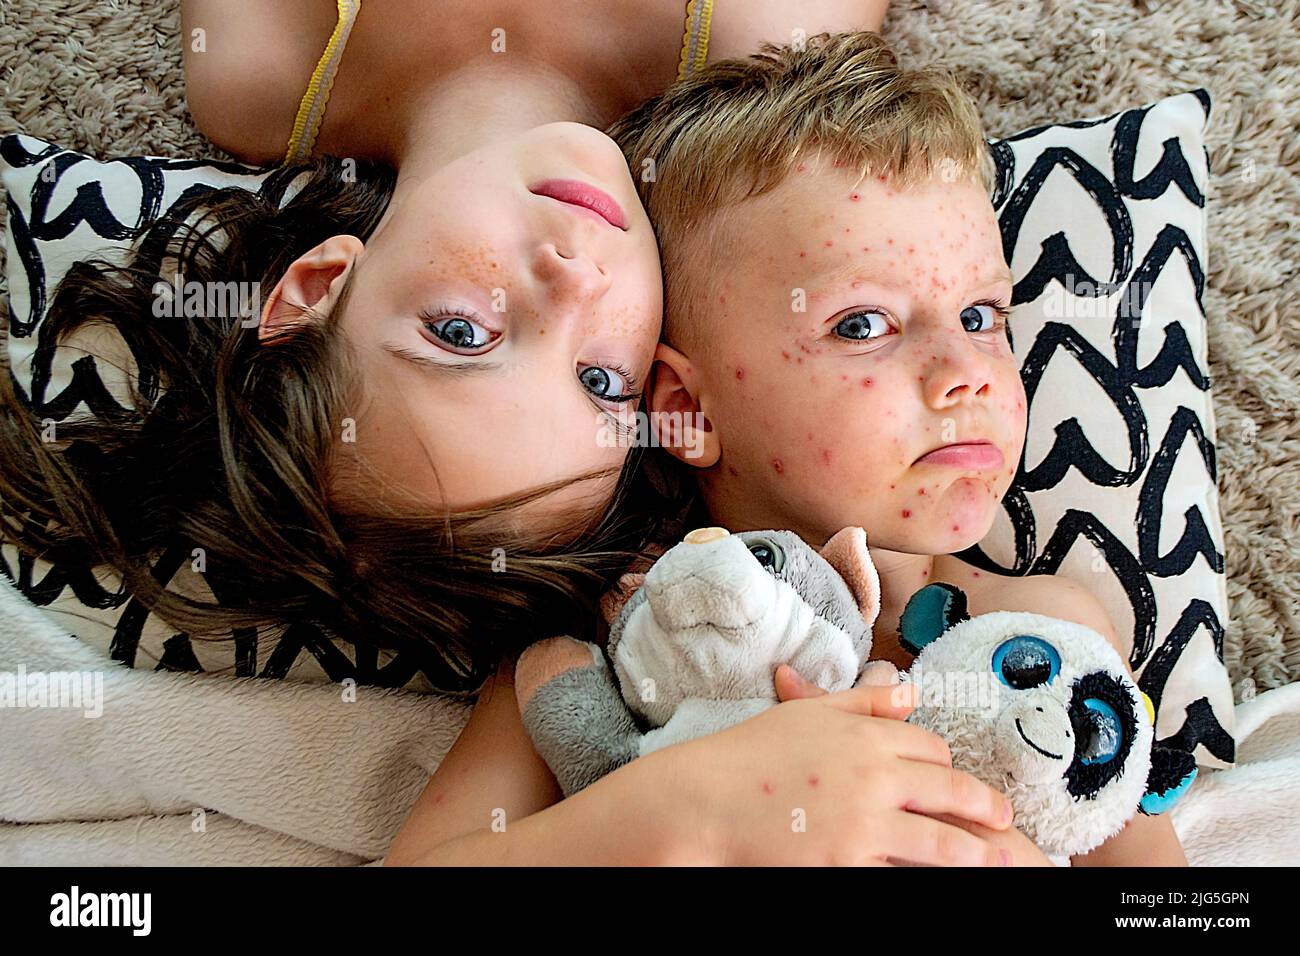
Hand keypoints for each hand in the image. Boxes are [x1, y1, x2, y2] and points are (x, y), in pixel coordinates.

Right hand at [641, 678, 1016, 865]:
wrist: (704, 801)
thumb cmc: (749, 755)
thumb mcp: (806, 714)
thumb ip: (862, 702)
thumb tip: (909, 691)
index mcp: (863, 735)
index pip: (928, 746)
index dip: (945, 761)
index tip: (954, 775)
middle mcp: (873, 776)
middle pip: (949, 790)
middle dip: (984, 806)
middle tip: (1006, 818)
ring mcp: (864, 824)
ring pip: (942, 841)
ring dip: (978, 852)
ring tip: (1000, 860)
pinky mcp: (849, 863)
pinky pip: (904, 872)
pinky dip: (929, 874)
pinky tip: (943, 877)